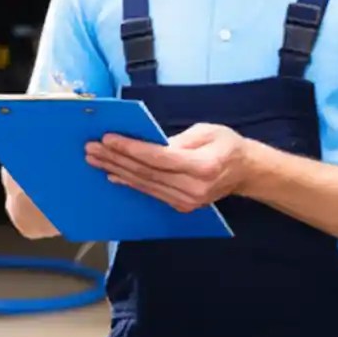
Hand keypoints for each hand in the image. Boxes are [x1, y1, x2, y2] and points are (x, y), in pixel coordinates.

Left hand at [84, 123, 255, 212]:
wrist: (246, 172)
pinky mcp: (180, 205)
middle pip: (145, 172)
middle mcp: (192, 188)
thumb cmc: (227, 145)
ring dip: (116, 169)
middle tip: (91, 148)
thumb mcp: (207, 131)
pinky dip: (128, 182)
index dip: (131, 148)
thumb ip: (177, 139)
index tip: (108, 138)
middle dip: (115, 158)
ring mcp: (186, 201)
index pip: (158, 158)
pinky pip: (149, 191)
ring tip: (94, 158)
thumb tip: (146, 142)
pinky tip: (112, 173)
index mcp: (202, 167)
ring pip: (144, 184)